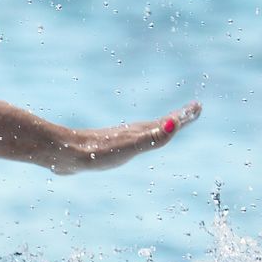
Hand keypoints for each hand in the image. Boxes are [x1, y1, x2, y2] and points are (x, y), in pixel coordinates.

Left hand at [44, 101, 201, 173]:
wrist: (63, 154)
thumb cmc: (97, 153)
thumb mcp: (129, 146)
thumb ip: (153, 137)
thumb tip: (174, 123)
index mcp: (139, 133)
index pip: (167, 123)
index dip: (184, 117)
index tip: (198, 107)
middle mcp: (130, 134)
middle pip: (159, 125)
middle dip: (177, 120)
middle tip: (193, 112)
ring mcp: (117, 141)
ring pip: (143, 133)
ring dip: (159, 128)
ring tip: (168, 125)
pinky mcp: (104, 151)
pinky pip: (129, 143)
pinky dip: (139, 140)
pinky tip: (132, 143)